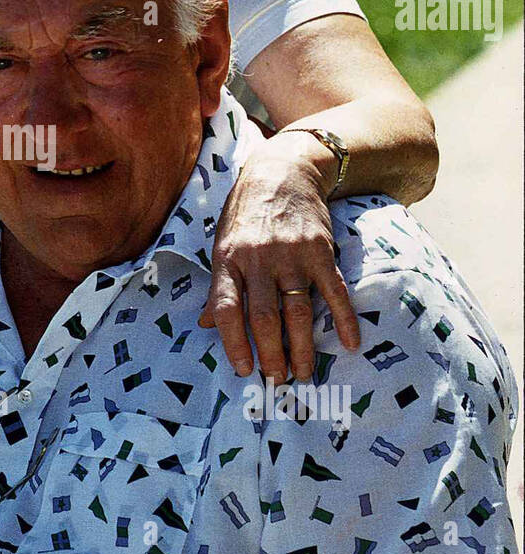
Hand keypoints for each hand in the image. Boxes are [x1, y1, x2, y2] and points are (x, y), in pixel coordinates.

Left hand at [199, 143, 360, 380]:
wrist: (282, 172)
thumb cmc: (246, 214)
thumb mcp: (222, 244)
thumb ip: (218, 286)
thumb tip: (205, 325)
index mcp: (228, 260)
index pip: (227, 309)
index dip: (234, 343)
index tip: (244, 370)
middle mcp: (258, 261)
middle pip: (265, 317)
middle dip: (272, 355)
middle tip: (277, 381)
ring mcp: (291, 256)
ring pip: (298, 311)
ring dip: (303, 347)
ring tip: (304, 373)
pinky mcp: (320, 251)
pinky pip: (334, 291)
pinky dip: (343, 319)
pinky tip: (349, 343)